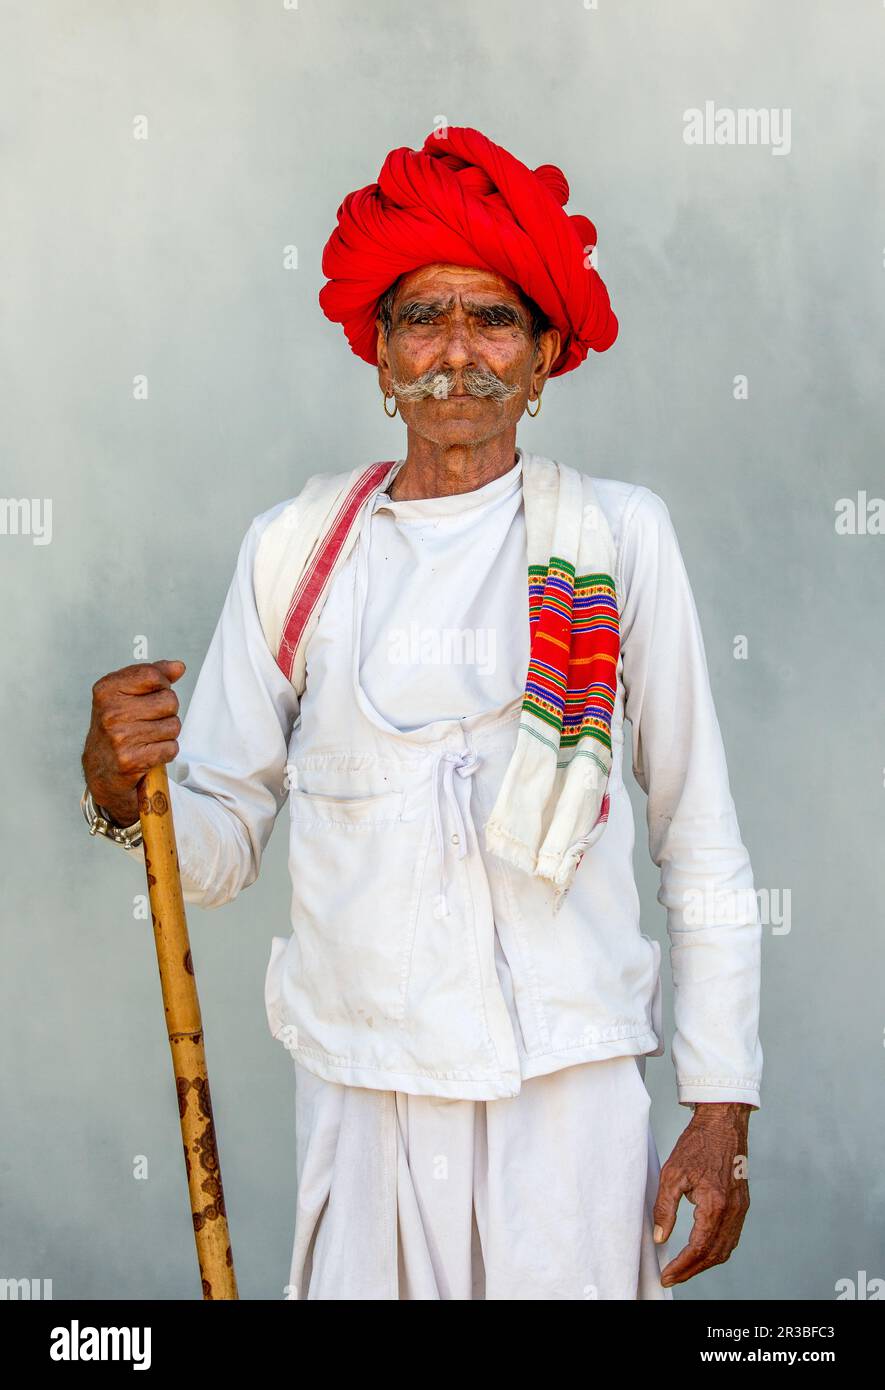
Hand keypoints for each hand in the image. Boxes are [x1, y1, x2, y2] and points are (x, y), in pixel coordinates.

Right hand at [82, 660, 185, 825]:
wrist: (101, 770)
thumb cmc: (118, 728)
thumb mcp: (126, 695)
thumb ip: (152, 676)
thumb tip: (178, 667)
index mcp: (107, 690)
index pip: (152, 675)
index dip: (162, 685)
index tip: (153, 695)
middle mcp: (110, 712)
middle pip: (169, 700)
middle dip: (167, 712)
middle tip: (149, 722)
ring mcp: (119, 737)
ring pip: (173, 725)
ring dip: (166, 734)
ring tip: (148, 738)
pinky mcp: (130, 760)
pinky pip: (171, 748)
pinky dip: (165, 751)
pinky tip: (149, 752)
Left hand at [653, 1101, 751, 1287]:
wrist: (723, 1123)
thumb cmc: (698, 1144)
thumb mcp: (672, 1173)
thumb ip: (665, 1208)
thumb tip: (660, 1237)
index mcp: (715, 1205)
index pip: (698, 1248)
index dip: (681, 1266)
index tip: (666, 1275)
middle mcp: (732, 1212)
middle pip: (714, 1255)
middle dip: (692, 1270)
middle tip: (672, 1276)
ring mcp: (740, 1209)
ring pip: (725, 1249)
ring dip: (705, 1263)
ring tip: (684, 1268)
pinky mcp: (742, 1204)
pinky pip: (731, 1236)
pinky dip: (717, 1250)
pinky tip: (703, 1250)